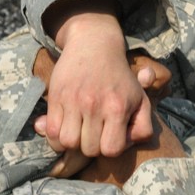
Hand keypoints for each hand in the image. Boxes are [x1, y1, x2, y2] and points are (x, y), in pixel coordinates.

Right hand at [39, 49, 172, 179]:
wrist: (95, 44)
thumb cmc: (121, 78)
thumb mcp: (141, 100)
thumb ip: (143, 128)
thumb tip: (127, 145)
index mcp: (117, 108)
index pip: (111, 150)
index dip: (110, 149)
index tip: (110, 137)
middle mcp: (95, 105)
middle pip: (88, 149)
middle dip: (92, 146)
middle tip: (94, 134)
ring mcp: (73, 101)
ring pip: (67, 143)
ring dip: (72, 143)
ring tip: (78, 133)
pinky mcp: (56, 96)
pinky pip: (51, 131)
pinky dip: (56, 136)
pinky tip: (65, 128)